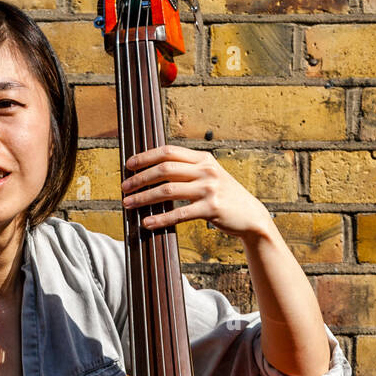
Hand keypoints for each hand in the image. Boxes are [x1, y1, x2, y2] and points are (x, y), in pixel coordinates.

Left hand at [121, 144, 271, 237]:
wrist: (251, 216)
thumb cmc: (225, 197)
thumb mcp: (211, 176)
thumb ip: (189, 171)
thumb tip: (156, 172)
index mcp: (204, 159)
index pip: (169, 152)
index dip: (146, 157)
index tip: (129, 165)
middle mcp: (206, 170)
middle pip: (164, 169)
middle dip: (140, 178)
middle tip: (124, 188)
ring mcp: (209, 189)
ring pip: (168, 191)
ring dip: (144, 197)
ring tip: (128, 204)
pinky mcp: (211, 209)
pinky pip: (179, 214)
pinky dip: (160, 219)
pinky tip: (147, 223)